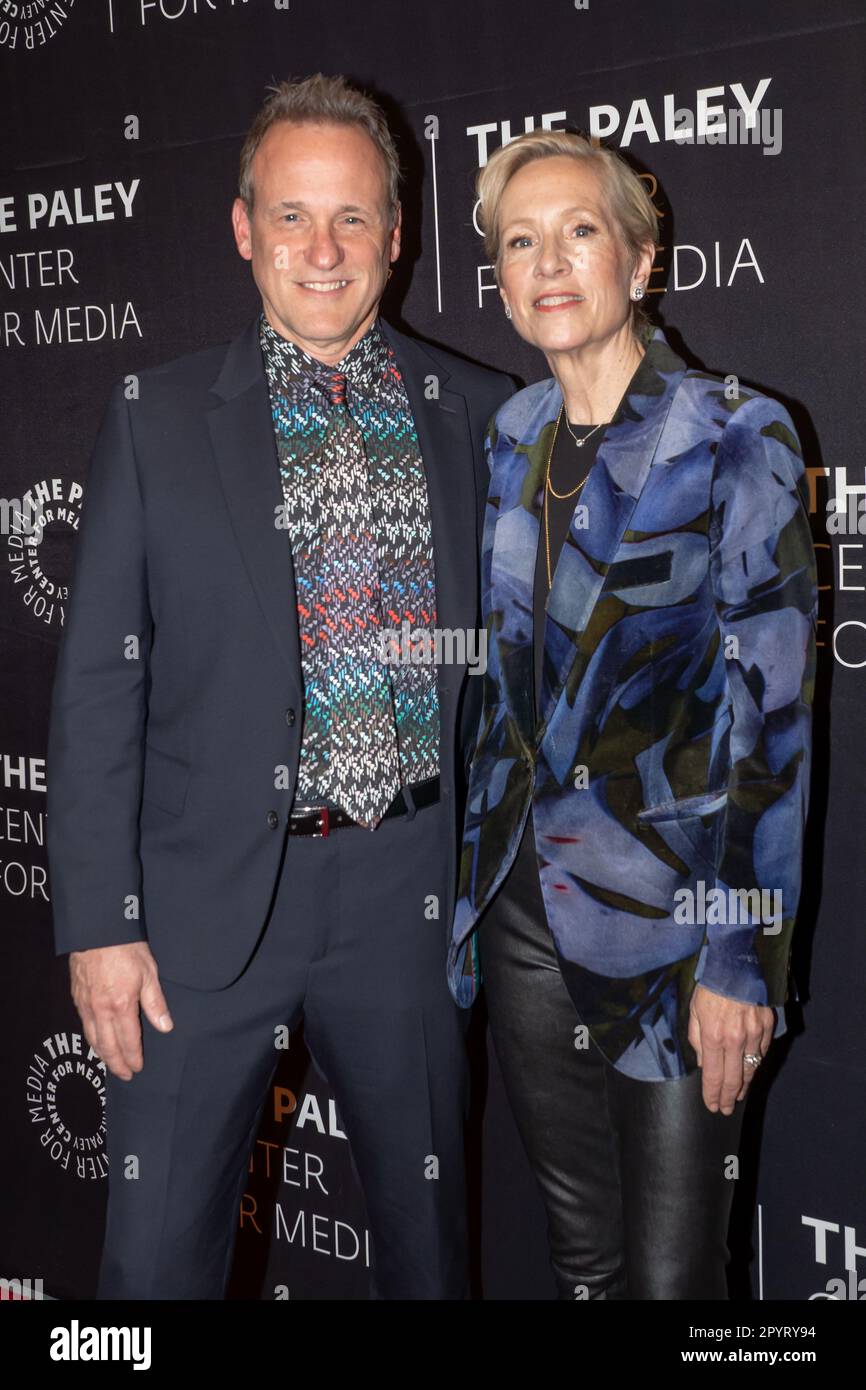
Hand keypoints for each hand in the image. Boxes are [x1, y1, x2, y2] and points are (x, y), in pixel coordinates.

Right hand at [69, 942, 172, 1080]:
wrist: (97, 929)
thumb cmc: (126, 948)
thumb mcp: (149, 973)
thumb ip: (155, 1003)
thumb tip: (165, 1027)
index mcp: (121, 1006)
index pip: (128, 1041)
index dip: (133, 1057)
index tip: (138, 1069)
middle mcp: (100, 1010)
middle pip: (107, 1045)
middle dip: (116, 1063)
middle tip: (124, 1075)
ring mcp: (86, 1004)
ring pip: (92, 1037)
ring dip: (102, 1054)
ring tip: (110, 1063)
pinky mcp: (77, 996)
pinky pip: (83, 1024)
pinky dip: (90, 1037)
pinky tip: (94, 1040)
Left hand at [687, 983, 774, 1114]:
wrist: (737, 964)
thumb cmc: (710, 986)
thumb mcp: (694, 1011)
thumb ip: (697, 1039)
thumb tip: (703, 1063)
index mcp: (713, 1037)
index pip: (713, 1076)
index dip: (712, 1095)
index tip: (712, 1106)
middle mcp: (735, 1040)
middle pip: (733, 1079)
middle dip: (728, 1098)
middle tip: (725, 1109)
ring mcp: (754, 1035)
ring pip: (750, 1069)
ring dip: (743, 1085)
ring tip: (737, 1095)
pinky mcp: (767, 1027)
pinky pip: (762, 1052)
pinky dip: (755, 1063)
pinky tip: (750, 1070)